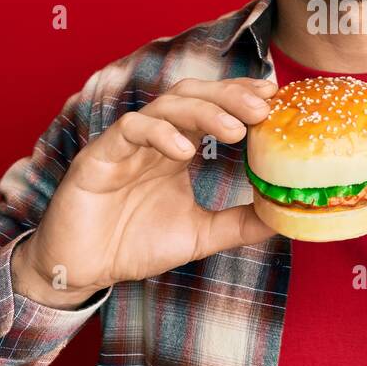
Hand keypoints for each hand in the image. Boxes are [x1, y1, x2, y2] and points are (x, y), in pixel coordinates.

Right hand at [11, 77, 278, 307]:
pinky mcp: (99, 157)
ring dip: (203, 111)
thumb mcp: (200, 235)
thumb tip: (284, 217)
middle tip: (262, 109)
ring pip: (166, 105)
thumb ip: (239, 224)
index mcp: (176, 149)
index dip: (241, 96)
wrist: (82, 270)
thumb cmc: (134, 246)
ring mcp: (126, 144)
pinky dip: (159, 133)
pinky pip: (130, 130)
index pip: (213, 107)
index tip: (275, 98)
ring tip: (234, 130)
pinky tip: (185, 151)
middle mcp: (154, 138)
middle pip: (193, 95)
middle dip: (229, 95)